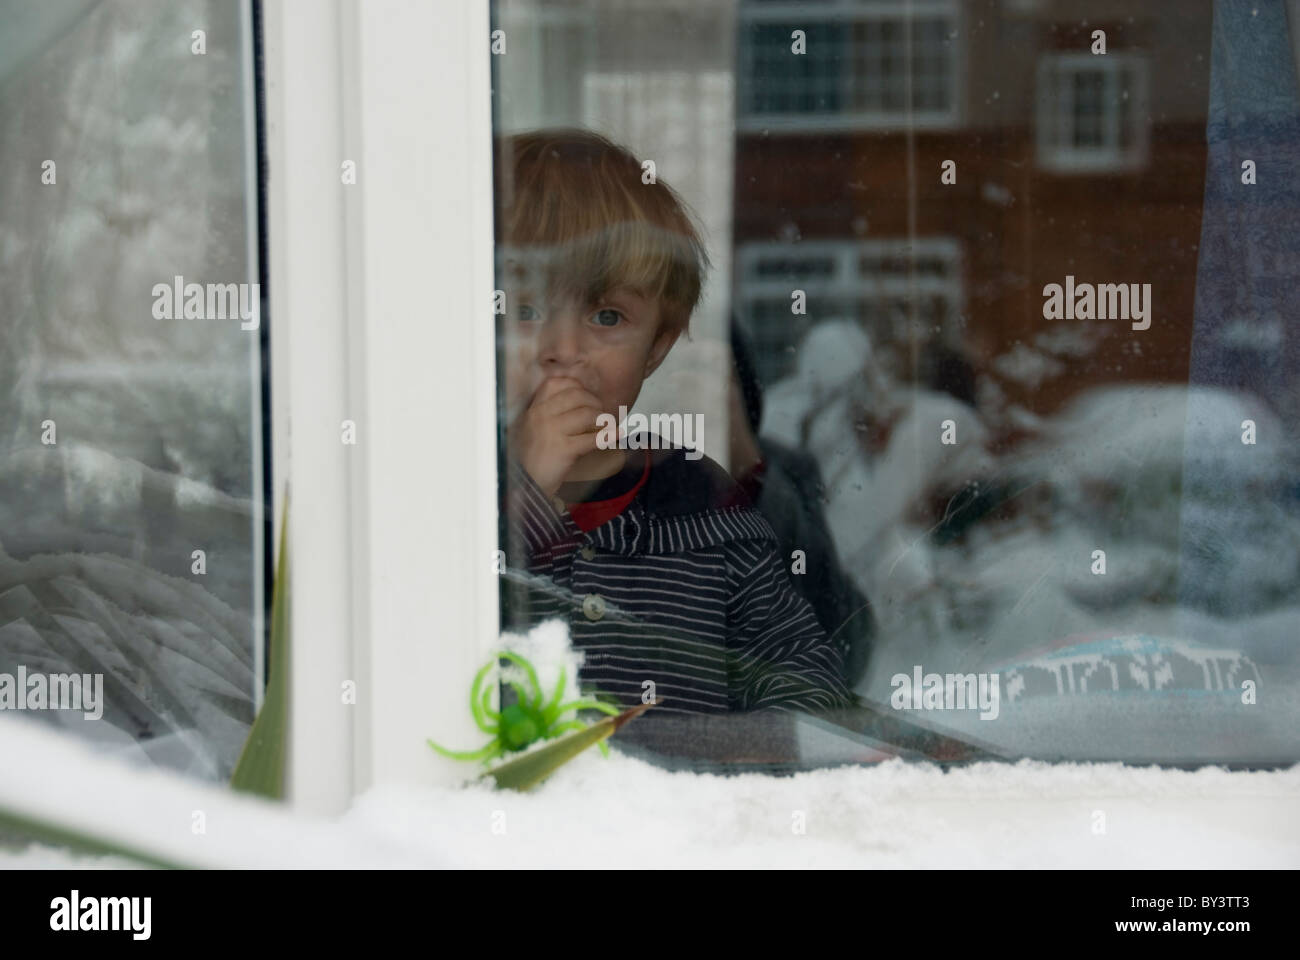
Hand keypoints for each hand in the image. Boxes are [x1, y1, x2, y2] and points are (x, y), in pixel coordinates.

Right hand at [508, 376, 604, 496]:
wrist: (526, 486)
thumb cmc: (533, 458)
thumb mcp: (534, 429)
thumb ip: (550, 413)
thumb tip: (583, 403)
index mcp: (534, 409)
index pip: (557, 383)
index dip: (577, 386)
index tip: (586, 397)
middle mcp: (541, 415)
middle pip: (577, 395)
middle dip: (594, 402)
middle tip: (601, 414)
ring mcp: (551, 431)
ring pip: (587, 414)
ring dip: (601, 420)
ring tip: (604, 427)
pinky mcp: (563, 449)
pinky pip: (593, 438)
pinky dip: (608, 436)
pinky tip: (615, 436)